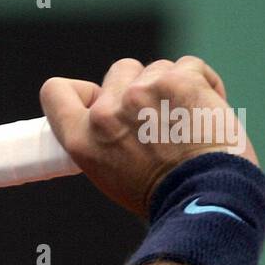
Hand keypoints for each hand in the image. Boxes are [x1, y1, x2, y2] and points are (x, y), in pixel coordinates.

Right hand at [39, 56, 258, 216]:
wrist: (205, 198)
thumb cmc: (165, 194)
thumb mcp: (110, 174)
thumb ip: (103, 139)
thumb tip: (114, 113)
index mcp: (81, 140)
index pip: (56, 92)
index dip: (84, 90)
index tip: (100, 99)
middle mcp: (105, 114)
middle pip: (120, 71)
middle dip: (140, 87)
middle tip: (160, 120)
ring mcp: (141, 93)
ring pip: (158, 69)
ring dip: (173, 87)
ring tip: (189, 122)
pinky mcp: (179, 81)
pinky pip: (191, 66)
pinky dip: (204, 84)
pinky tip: (208, 110)